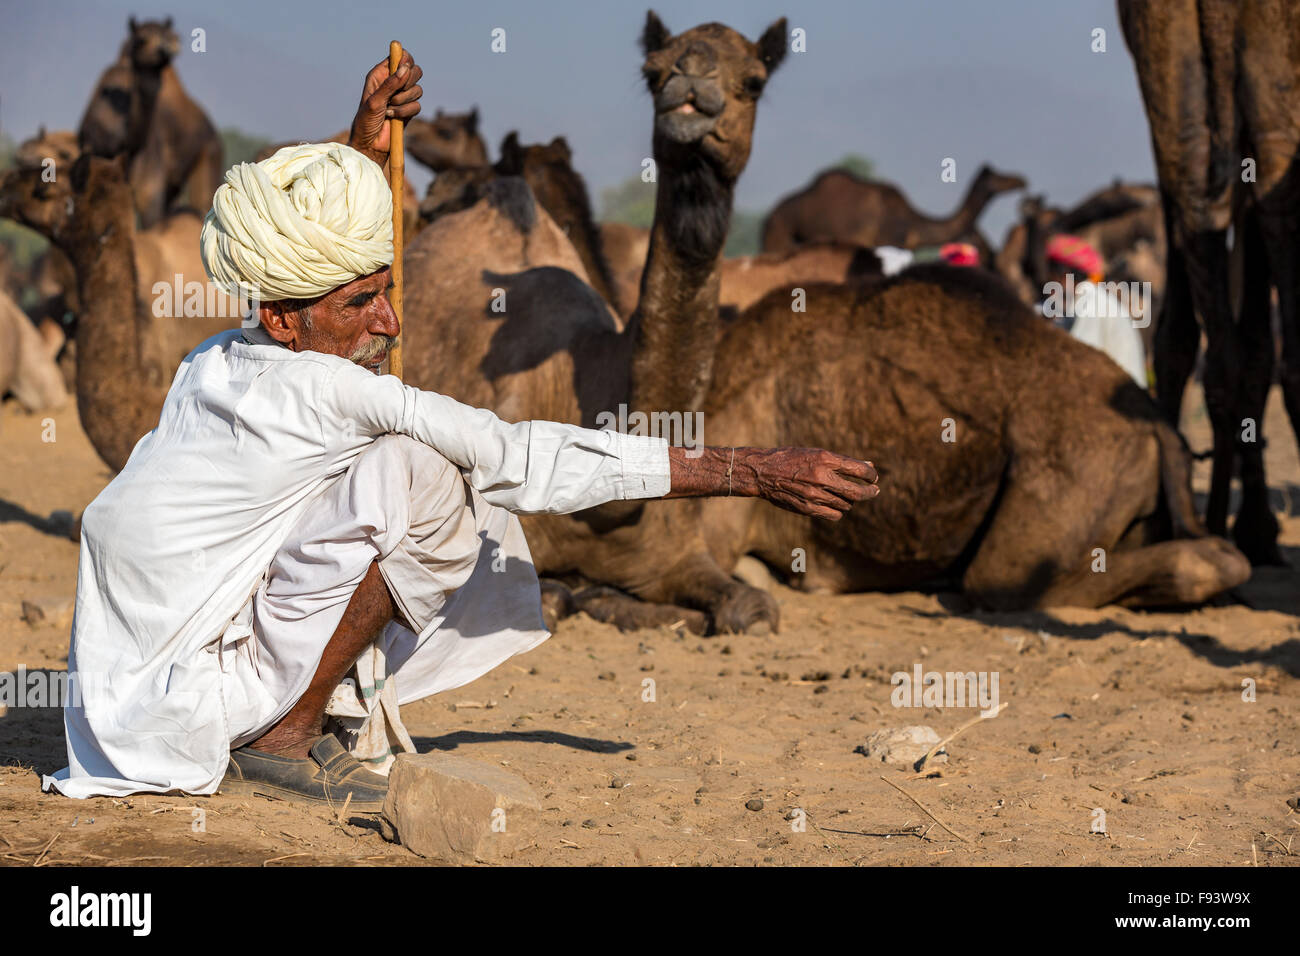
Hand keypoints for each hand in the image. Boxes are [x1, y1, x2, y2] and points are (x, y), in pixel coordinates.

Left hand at [348, 50, 423, 167]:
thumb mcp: (375, 100)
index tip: (403, 70)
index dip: (405, 61)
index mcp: (381, 74)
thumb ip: (390, 84)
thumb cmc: (366, 121)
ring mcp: (402, 97)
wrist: (370, 144)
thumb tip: (405, 68)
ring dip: (404, 100)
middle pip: (415, 70)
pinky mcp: (409, 110)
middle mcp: (393, 83)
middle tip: (396, 92)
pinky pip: (417, 105)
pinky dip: (406, 112)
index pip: (400, 57)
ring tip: (389, 109)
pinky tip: (393, 117)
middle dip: (408, 82)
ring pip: (418, 89)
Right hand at [738, 447, 878, 519]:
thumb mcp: (816, 454)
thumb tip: (869, 466)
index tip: (873, 477)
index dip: (871, 475)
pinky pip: (834, 515)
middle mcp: (821, 477)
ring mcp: (814, 495)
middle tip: (874, 490)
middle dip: (870, 492)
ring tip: (846, 495)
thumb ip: (842, 462)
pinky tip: (835, 505)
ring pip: (846, 504)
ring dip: (850, 500)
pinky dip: (839, 511)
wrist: (763, 472)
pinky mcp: (808, 508)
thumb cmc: (791, 459)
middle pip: (857, 492)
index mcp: (825, 459)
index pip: (859, 470)